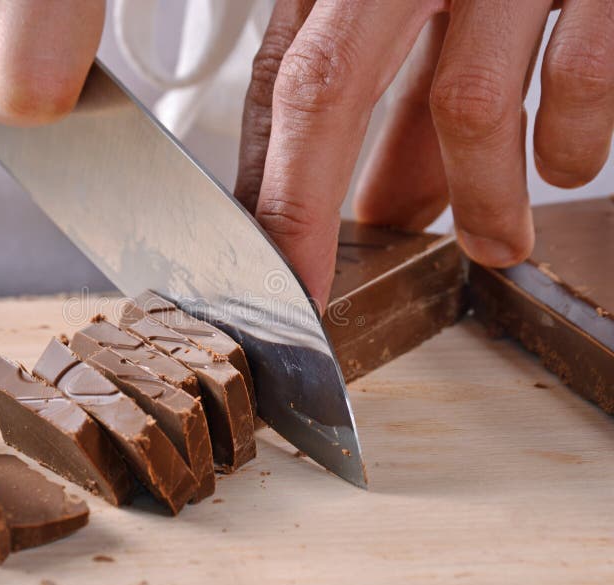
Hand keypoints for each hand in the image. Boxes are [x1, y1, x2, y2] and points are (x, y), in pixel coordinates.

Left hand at [235, 0, 613, 310]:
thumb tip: (378, 209)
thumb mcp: (419, 11)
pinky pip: (581, 73)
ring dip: (478, 197)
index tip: (275, 262)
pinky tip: (564, 163)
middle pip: (328, 82)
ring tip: (497, 241)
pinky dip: (571, 141)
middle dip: (309, 200)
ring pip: (467, 100)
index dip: (274, 181)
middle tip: (312, 287)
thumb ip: (393, 100)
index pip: (286, 77)